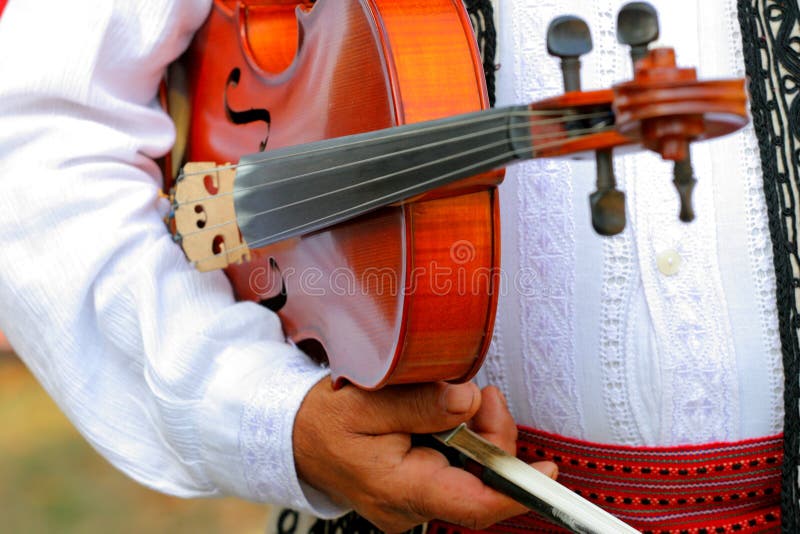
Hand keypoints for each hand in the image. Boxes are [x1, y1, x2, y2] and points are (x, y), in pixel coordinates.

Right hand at [293, 380, 557, 531]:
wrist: (297, 439)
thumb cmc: (324, 421)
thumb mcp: (364, 403)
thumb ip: (418, 404)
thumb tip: (468, 401)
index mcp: (399, 488)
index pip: (471, 504)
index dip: (515, 489)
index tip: (548, 472)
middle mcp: (411, 506)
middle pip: (479, 483)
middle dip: (490, 436)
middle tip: (477, 394)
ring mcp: (415, 503)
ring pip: (470, 474)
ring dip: (474, 433)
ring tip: (452, 400)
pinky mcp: (417, 493)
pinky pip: (456, 471)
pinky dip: (460, 442)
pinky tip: (442, 419)